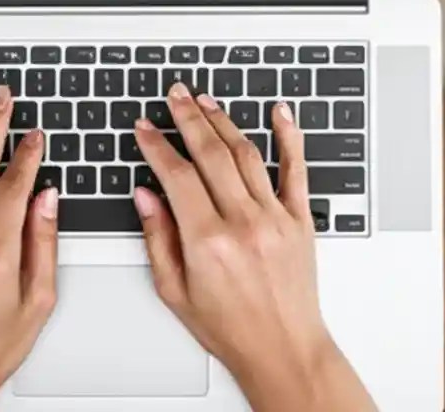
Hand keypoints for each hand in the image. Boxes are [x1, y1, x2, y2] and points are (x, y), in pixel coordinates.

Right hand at [132, 83, 374, 411]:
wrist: (282, 349)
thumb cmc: (229, 327)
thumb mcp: (174, 290)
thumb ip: (158, 238)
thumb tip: (146, 195)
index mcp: (207, 240)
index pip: (177, 175)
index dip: (156, 144)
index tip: (144, 128)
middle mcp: (243, 222)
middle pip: (211, 153)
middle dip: (188, 118)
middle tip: (175, 95)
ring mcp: (275, 217)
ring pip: (246, 154)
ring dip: (223, 122)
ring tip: (205, 101)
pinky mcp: (300, 220)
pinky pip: (296, 170)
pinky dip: (289, 137)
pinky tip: (280, 113)